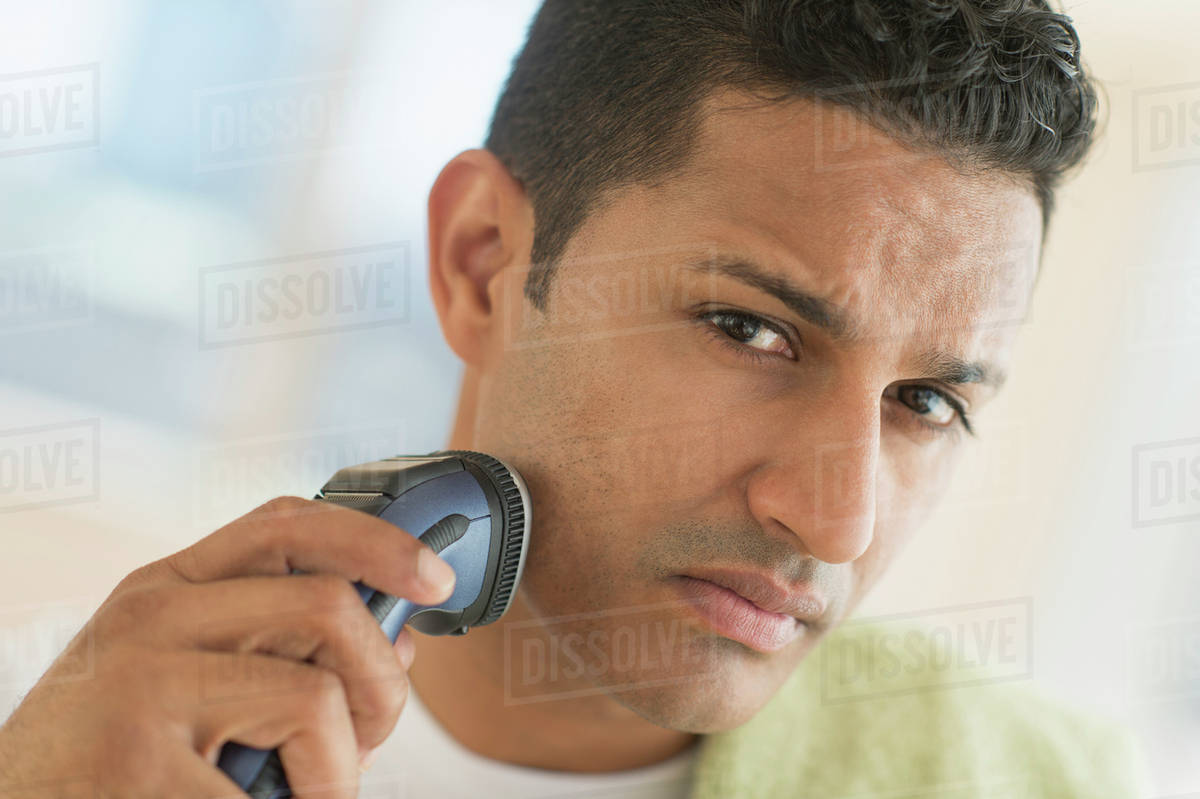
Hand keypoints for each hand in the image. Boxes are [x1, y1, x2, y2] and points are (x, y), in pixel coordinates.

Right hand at [0, 496, 455, 798]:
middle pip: (326, 603)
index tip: (435, 579)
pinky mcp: (136, 764)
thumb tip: (401, 640)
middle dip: (380, 683)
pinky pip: (282, 786)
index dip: (378, 540)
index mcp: (165, 589)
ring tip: (311, 795)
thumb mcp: (184, 683)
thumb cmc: (104, 761)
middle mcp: (150, 618)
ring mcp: (139, 686)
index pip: (289, 523)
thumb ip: (283, 653)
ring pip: (316, 695)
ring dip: (341, 770)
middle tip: (367, 739)